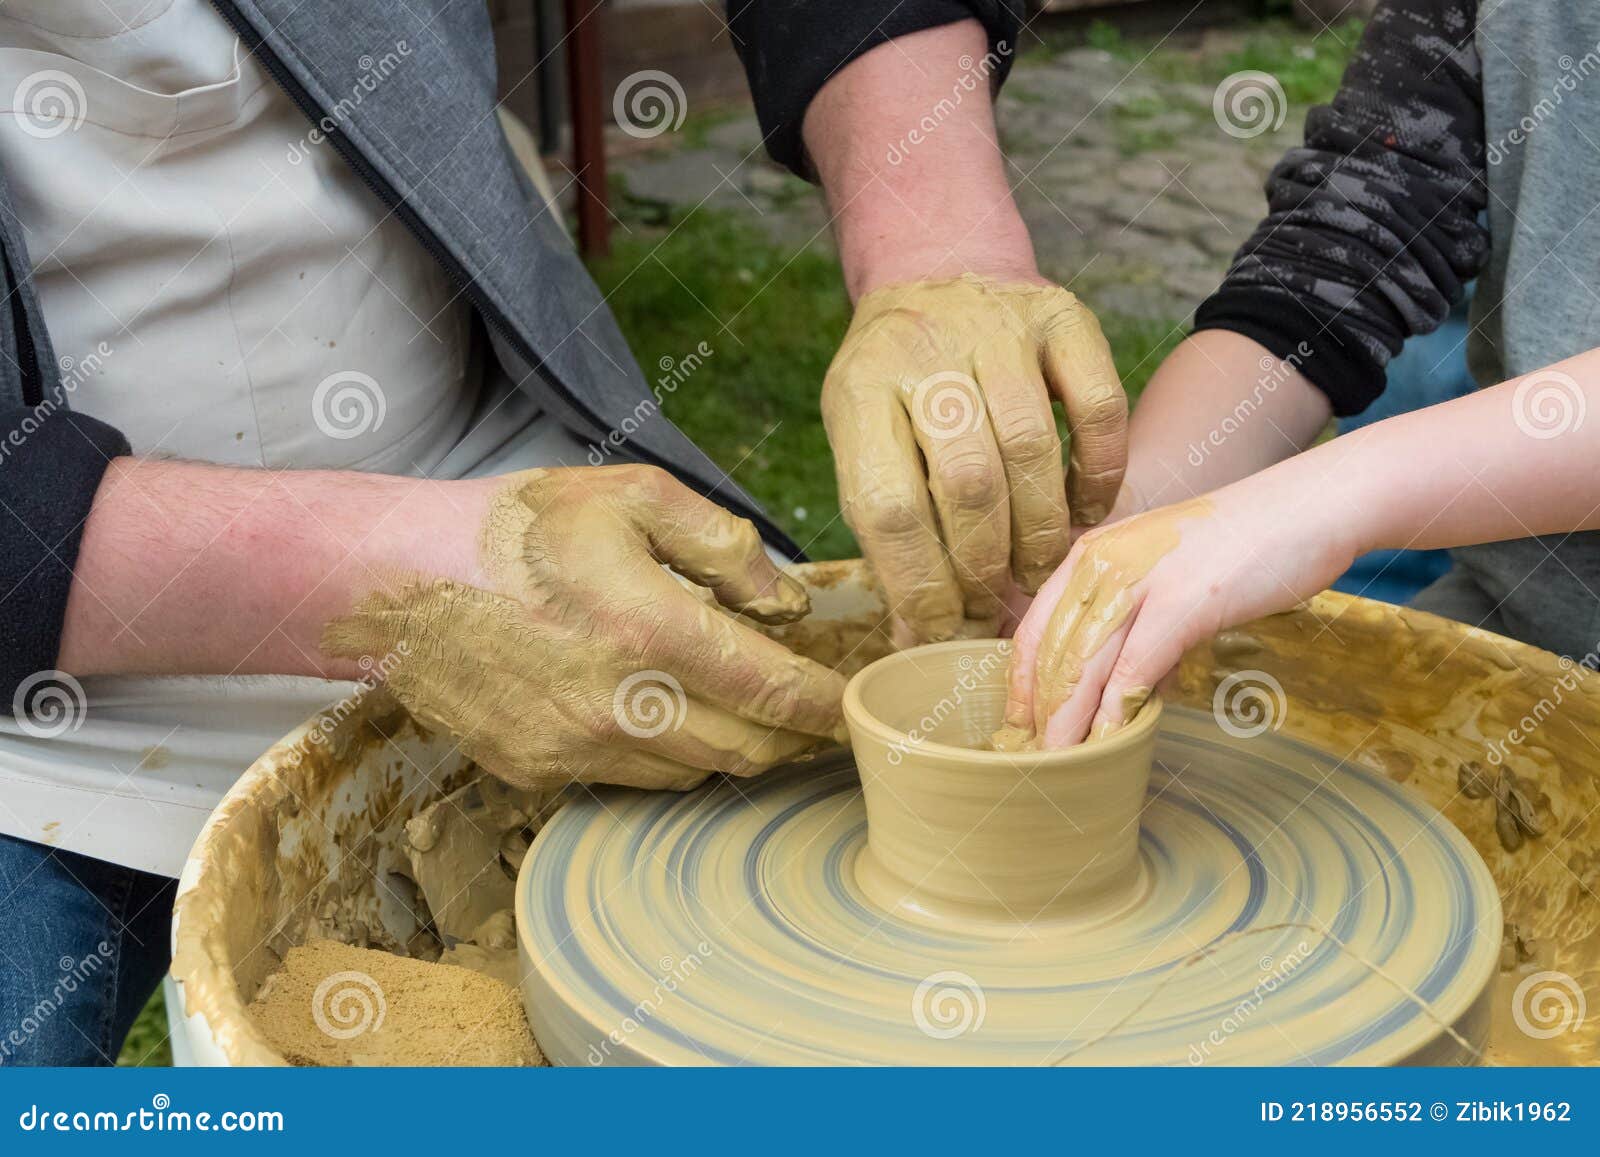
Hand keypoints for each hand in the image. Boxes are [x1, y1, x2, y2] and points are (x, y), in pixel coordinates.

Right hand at [323, 466, 846, 791]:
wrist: (398, 580)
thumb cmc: (519, 527)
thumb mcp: (633, 495)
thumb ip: (726, 545)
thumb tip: (788, 604)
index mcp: (648, 628)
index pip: (772, 691)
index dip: (827, 706)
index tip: (854, 705)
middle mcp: (616, 704)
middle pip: (746, 749)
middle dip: (793, 737)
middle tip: (817, 718)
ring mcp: (574, 747)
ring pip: (695, 772)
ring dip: (735, 748)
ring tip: (750, 712)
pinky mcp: (539, 770)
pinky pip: (633, 778)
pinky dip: (669, 755)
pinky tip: (668, 715)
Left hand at [823, 275, 1126, 643]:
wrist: (937, 274)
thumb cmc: (897, 386)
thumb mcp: (864, 439)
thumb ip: (890, 526)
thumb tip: (922, 635)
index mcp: (861, 391)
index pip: (887, 506)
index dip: (918, 584)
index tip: (938, 630)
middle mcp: (927, 351)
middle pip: (966, 481)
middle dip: (984, 563)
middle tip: (995, 602)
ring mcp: (998, 326)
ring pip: (1033, 450)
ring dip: (1042, 531)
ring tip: (1038, 572)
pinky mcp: (1063, 316)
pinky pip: (1098, 408)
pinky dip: (1099, 474)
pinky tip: (1086, 512)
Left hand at [1003, 477, 1357, 747]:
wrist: (1309, 507)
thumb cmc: (1243, 544)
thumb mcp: (1164, 571)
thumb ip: (1136, 619)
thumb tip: (1124, 684)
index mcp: (1092, 554)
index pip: (1034, 630)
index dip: (1021, 685)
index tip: (1018, 727)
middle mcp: (1102, 563)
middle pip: (1051, 655)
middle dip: (1039, 715)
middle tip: (1032, 760)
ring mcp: (1139, 581)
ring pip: (1082, 667)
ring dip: (1067, 725)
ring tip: (1056, 766)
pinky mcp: (1180, 604)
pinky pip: (1133, 671)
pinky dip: (1115, 714)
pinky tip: (1106, 744)